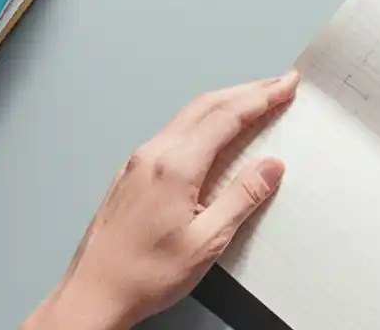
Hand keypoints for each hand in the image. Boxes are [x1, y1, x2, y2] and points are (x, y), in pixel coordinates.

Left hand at [23, 71, 298, 329]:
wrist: (92, 295)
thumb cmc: (144, 275)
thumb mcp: (206, 242)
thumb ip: (242, 198)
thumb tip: (271, 166)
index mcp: (174, 167)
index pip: (227, 117)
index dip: (262, 97)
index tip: (287, 85)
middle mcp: (153, 154)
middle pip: (207, 106)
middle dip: (247, 91)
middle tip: (279, 84)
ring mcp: (138, 162)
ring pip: (188, 116)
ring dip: (225, 103)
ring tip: (253, 101)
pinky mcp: (131, 174)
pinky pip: (173, 132)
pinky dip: (203, 121)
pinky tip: (213, 133)